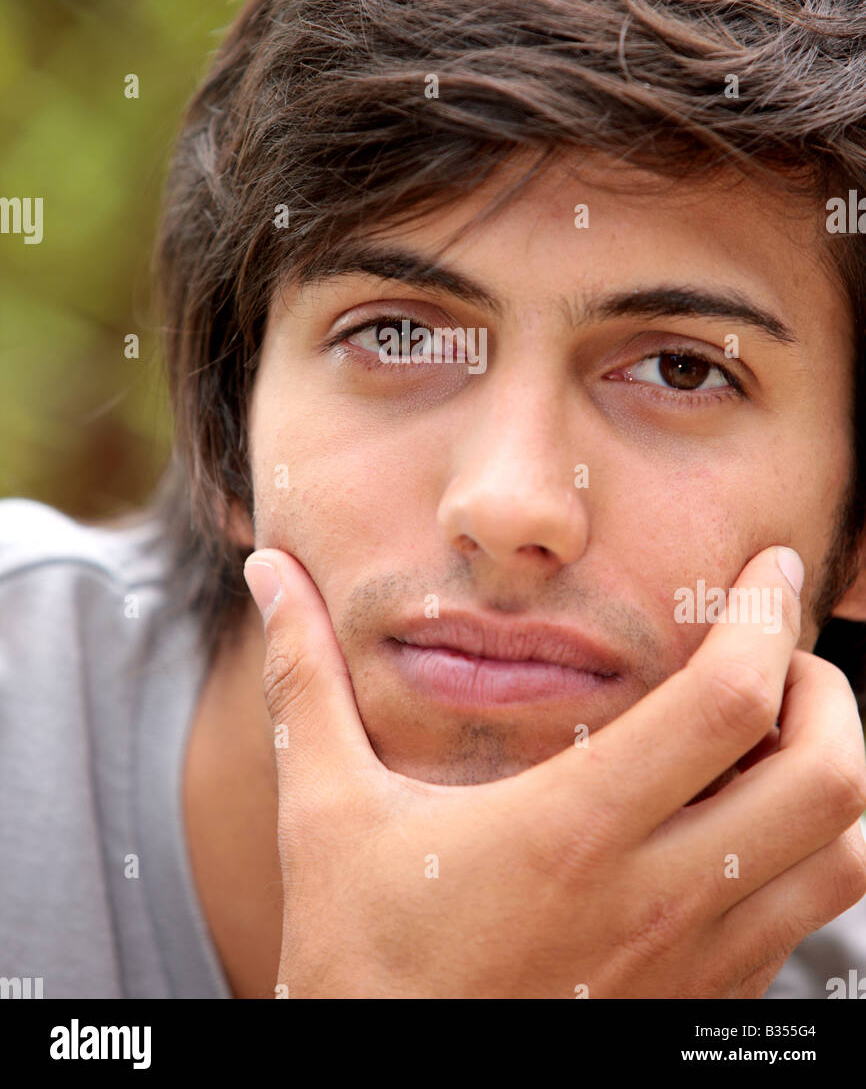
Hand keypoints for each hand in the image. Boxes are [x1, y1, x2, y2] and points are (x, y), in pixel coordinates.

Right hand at [244, 545, 865, 998]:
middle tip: (786, 658)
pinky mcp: (703, 1007)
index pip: (728, 704)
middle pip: (830, 778)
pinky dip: (807, 849)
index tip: (767, 571)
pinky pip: (805, 919)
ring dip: (837, 776)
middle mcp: (657, 898)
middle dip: (833, 694)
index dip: (768, 622)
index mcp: (572, 829)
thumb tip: (269, 574)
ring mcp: (694, 964)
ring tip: (780, 734)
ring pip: (841, 857)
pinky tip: (740, 819)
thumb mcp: (325, 811)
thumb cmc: (360, 961)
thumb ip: (304, 679)